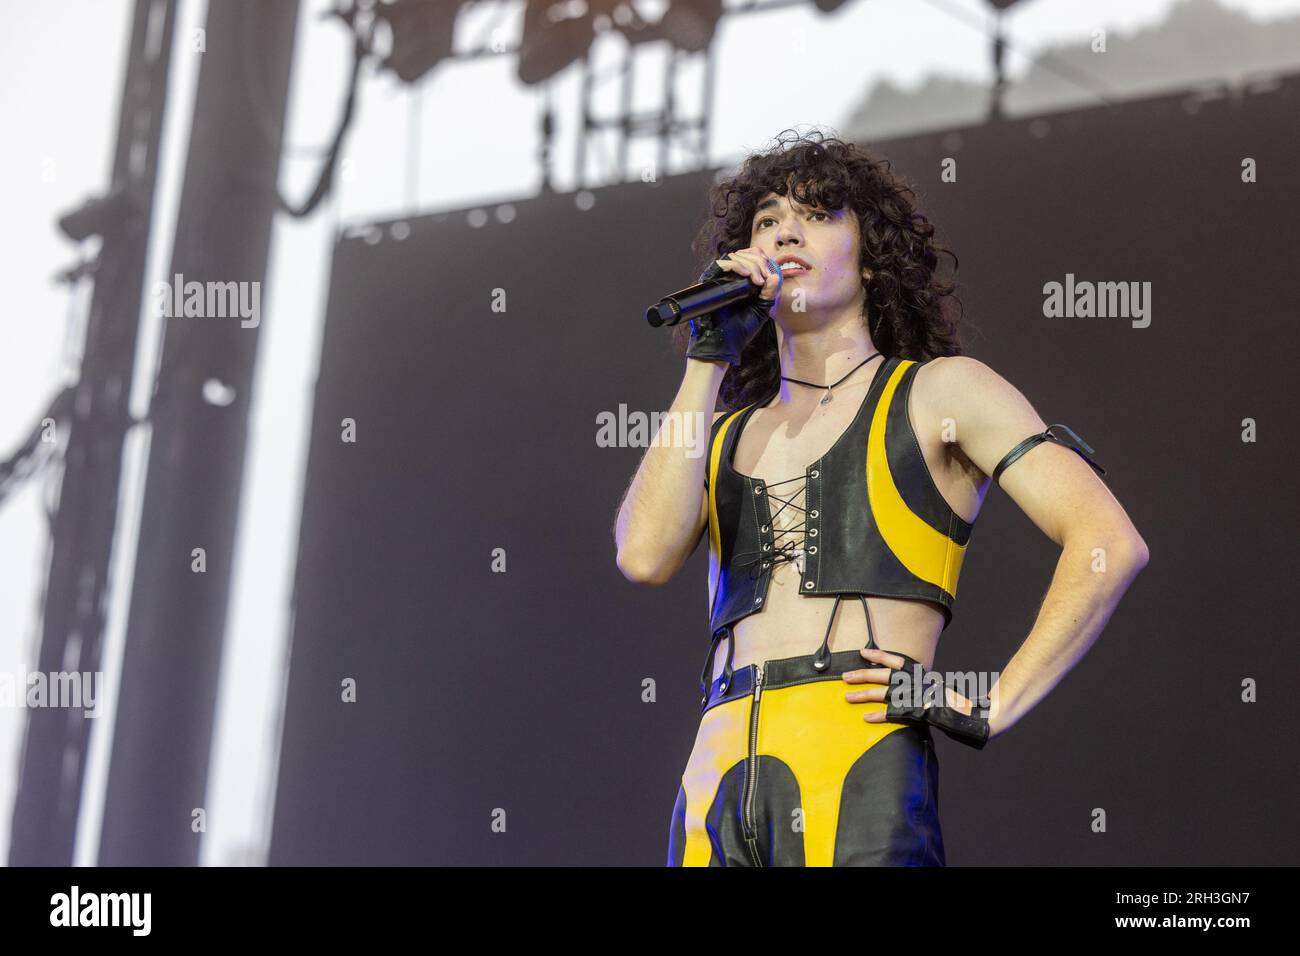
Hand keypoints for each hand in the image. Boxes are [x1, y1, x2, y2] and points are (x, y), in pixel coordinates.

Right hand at [685, 248, 781, 365]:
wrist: (724, 345)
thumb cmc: (740, 330)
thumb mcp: (761, 309)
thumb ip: (769, 293)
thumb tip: (775, 276)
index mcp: (742, 282)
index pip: (750, 258)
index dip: (761, 260)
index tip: (769, 274)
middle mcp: (730, 278)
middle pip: (744, 254)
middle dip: (758, 262)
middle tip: (765, 278)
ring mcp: (719, 280)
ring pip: (734, 257)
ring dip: (750, 264)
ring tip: (758, 280)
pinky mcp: (709, 283)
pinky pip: (720, 264)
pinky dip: (735, 265)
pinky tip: (747, 275)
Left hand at [842, 647, 991, 749]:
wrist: (976, 718)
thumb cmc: (957, 706)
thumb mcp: (936, 690)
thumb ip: (919, 688)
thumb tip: (903, 688)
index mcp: (923, 676)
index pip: (898, 661)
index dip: (880, 655)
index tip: (863, 652)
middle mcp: (919, 683)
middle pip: (886, 675)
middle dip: (863, 674)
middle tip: (845, 677)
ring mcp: (919, 698)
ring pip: (885, 693)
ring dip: (864, 695)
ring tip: (847, 697)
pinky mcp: (920, 714)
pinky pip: (894, 714)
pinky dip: (879, 716)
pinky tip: (866, 718)